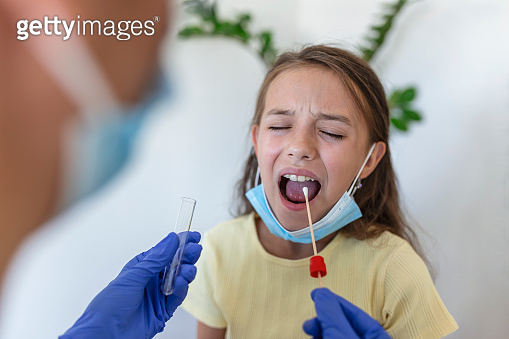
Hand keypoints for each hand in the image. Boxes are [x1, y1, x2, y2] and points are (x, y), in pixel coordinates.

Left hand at [60, 231, 201, 338]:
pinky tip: (181, 283)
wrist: (105, 334)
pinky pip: (177, 298)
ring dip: (185, 273)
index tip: (192, 236)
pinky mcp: (163, 311)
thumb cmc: (109, 305)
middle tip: (195, 250)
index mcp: (142, 267)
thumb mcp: (133, 276)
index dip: (179, 243)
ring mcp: (158, 295)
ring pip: (178, 280)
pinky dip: (181, 290)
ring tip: (188, 270)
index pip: (165, 251)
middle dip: (186, 256)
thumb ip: (156, 259)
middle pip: (175, 264)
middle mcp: (151, 280)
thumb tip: (171, 240)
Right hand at [303, 288, 390, 338]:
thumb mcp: (341, 335)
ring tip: (310, 331)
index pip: (357, 314)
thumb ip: (333, 314)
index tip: (318, 293)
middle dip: (324, 319)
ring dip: (320, 331)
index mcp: (379, 338)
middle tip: (311, 321)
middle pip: (345, 325)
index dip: (336, 301)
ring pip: (336, 335)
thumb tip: (323, 294)